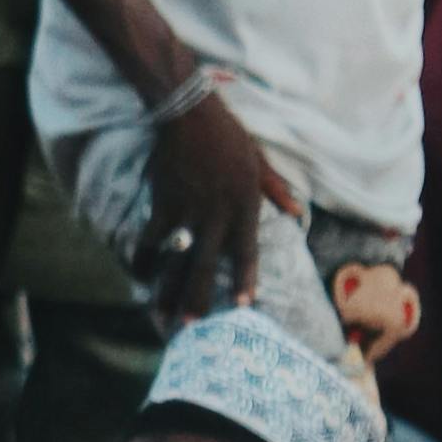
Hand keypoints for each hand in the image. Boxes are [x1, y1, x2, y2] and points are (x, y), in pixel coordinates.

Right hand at [145, 87, 301, 322]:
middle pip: (209, 267)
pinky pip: (152, 241)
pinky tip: (142, 277)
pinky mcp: (163, 206)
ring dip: (168, 291)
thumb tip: (299, 213)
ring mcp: (189, 213)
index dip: (246, 280)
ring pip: (178, 262)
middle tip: (192, 328)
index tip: (244, 305)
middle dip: (199, 299)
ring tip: (163, 317)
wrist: (188, 114)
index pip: (248, 251)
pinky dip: (145, 261)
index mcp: (245, 205)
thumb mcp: (258, 161)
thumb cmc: (227, 135)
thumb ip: (276, 190)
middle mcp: (218, 215)